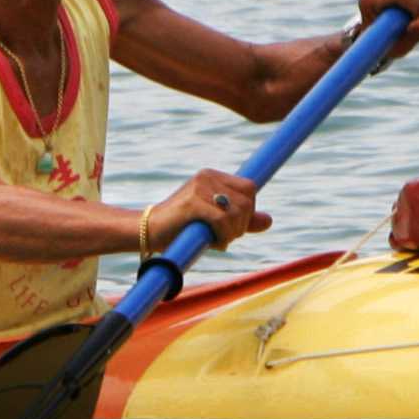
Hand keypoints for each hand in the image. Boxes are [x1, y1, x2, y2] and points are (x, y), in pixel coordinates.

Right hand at [150, 169, 269, 251]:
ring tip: (218, 239)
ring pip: (237, 211)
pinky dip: (223, 235)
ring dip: (233, 232)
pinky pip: (223, 220)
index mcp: (212, 177)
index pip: (249, 188)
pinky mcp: (193, 203)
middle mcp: (207, 177)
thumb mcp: (216, 223)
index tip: (235, 225)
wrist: (148, 232)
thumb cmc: (182, 229)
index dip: (248, 211)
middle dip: (242, 225)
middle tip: (226, 237)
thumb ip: (241, 221)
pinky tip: (214, 242)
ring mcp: (199, 188)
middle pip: (247, 200)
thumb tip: (269, 221)